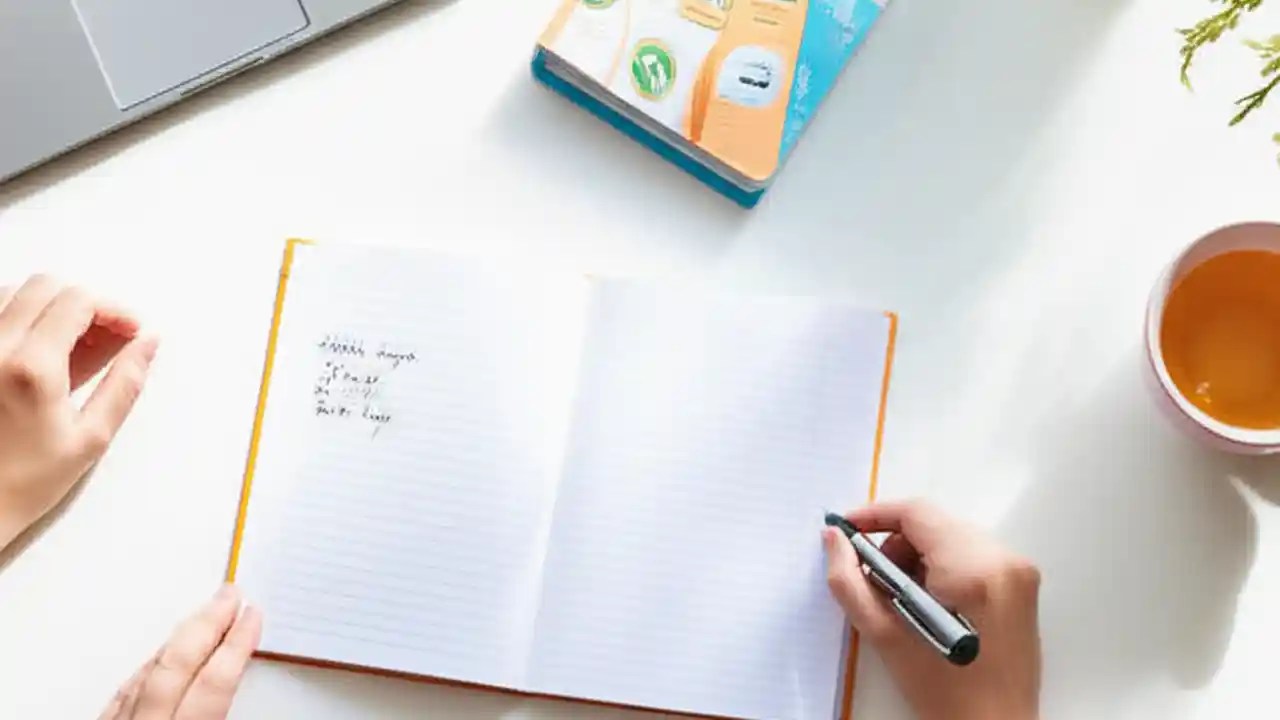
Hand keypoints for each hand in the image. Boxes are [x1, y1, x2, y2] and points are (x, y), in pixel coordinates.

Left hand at [0, 275, 157, 549]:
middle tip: (106, 334)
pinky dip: (19, 318)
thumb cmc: (22, 483)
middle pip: (45, 286)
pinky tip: (36, 349)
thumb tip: (147, 344)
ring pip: (13, 293)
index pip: (78, 301)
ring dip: (50, 307)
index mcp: (31, 367)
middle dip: (85, 303)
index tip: (130, 330)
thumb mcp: (90, 438)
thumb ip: (124, 384)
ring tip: (71, 345)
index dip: (114, 309)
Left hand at [100, 585, 262, 719]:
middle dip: (207, 623)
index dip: (236, 644)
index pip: (214, 682)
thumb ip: (222, 712)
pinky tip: (158, 656)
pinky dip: (147, 667)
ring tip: (203, 615)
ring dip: (178, 639)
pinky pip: (122, 690)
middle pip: (177, 664)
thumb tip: (240, 675)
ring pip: (147, 672)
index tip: (252, 616)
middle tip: (230, 594)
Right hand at [824, 501, 1040, 719]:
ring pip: (953, 538)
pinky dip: (942, 568)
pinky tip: (926, 603)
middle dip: (895, 542)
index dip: (875, 515)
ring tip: (900, 598)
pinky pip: (973, 556)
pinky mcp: (1022, 586)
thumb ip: (850, 581)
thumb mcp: (884, 636)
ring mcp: (1019, 573)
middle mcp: (1004, 561)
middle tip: (872, 577)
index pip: (918, 514)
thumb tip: (834, 538)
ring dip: (918, 556)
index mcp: (974, 569)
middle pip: (936, 523)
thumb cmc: (944, 693)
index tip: (846, 529)